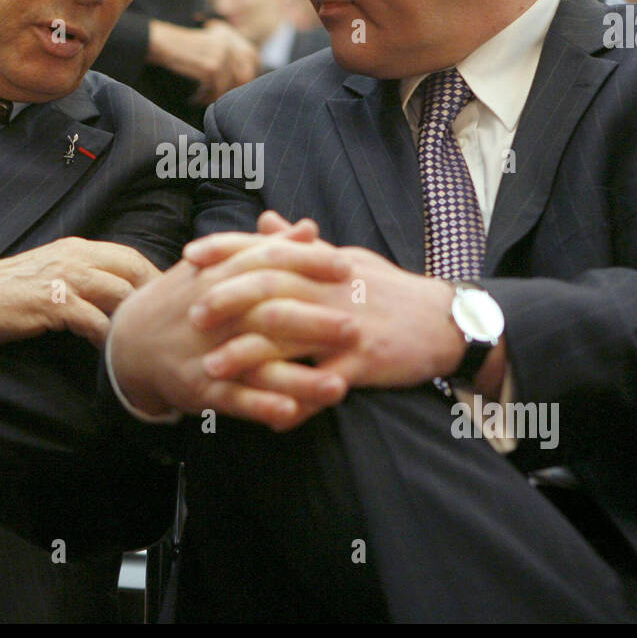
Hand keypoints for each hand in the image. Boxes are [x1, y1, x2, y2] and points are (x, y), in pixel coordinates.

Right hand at [0, 237, 160, 348]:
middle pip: (132, 270)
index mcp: (78, 248)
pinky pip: (94, 321)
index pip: (129, 256)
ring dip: (134, 317)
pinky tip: (113, 352)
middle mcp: (76, 257)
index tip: (165, 297)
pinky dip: (107, 337)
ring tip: (144, 338)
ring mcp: (66, 279)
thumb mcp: (53, 269)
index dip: (153, 275)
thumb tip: (116, 293)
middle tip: (165, 320)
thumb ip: (83, 274)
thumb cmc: (11, 289)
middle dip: (153, 294)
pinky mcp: (54, 303)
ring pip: (119, 293)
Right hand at [109, 222, 354, 430]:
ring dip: (299, 378)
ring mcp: (208, 352)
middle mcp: (217, 313)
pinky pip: (234, 399)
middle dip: (314, 323)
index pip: (269, 264)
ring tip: (339, 387)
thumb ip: (266, 248)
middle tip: (357, 328)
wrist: (132, 340)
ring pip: (258, 365)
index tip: (347, 269)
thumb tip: (309, 228)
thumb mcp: (221, 266)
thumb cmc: (190, 297)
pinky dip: (261, 406)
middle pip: (269, 315)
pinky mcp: (200, 387)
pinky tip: (292, 415)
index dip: (308, 264)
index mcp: (223, 276)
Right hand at [147, 19, 257, 103]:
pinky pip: (217, 90)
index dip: (249, 73)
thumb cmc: (179, 48)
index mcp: (228, 34)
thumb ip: (226, 53)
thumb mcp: (206, 43)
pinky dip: (206, 97)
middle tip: (220, 96)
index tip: (237, 84)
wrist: (160, 43)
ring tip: (203, 98)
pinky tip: (195, 98)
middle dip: (234, 89)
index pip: (252, 56)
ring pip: (230, 85)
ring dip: (217, 95)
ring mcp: (221, 54)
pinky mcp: (212, 66)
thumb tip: (244, 78)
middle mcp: (228, 42)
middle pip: (245, 74)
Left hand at [186, 214, 503, 395]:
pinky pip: (323, 382)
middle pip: (273, 286)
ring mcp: (347, 325)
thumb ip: (300, 246)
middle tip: (193, 314)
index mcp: (323, 263)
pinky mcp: (364, 360)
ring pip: (291, 335)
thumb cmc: (389, 291)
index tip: (190, 254)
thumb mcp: (347, 258)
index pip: (268, 247)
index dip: (227, 248)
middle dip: (229, 299)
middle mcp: (331, 288)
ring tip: (214, 368)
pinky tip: (269, 416)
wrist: (447, 321)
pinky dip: (295, 399)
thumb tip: (263, 221)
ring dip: (249, 354)